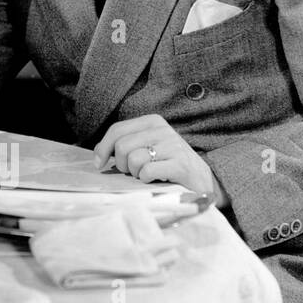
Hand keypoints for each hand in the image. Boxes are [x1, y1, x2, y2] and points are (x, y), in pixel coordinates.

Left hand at [93, 114, 227, 205]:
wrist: (203, 181)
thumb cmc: (168, 165)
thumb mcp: (147, 147)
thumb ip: (125, 145)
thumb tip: (98, 153)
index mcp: (153, 122)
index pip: (117, 130)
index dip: (103, 148)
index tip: (99, 163)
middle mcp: (163, 130)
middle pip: (122, 146)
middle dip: (122, 164)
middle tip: (132, 172)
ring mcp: (173, 146)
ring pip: (133, 159)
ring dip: (135, 173)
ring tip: (147, 175)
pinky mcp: (180, 164)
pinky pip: (147, 171)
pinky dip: (145, 179)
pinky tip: (156, 179)